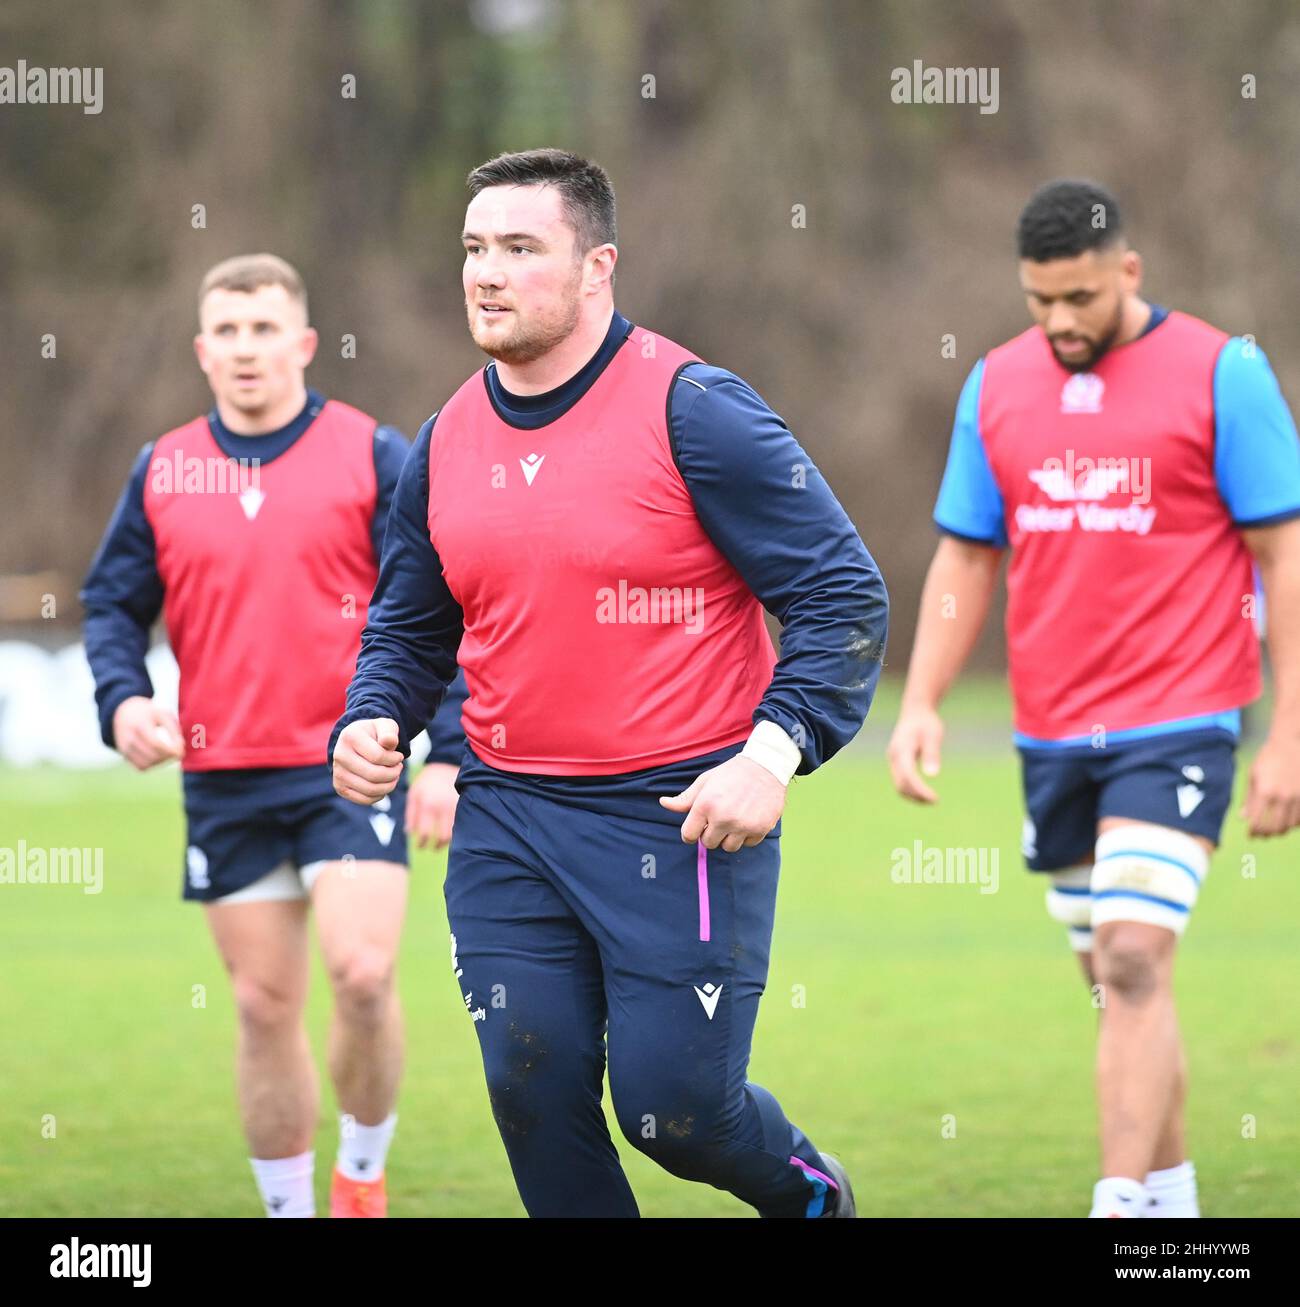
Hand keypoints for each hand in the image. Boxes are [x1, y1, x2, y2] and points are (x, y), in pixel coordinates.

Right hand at [113, 696, 183, 770]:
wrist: (124, 712)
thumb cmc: (149, 714)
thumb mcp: (163, 715)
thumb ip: (173, 730)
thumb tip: (180, 749)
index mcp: (140, 725)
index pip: (154, 743)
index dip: (169, 751)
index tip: (181, 753)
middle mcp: (129, 737)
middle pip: (151, 755)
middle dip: (167, 757)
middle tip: (177, 751)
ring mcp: (124, 747)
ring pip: (146, 764)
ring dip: (160, 762)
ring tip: (167, 752)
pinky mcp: (125, 755)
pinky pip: (141, 767)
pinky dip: (152, 764)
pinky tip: (158, 755)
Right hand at [333, 717, 403, 804]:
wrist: (358, 742)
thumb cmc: (376, 734)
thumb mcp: (385, 726)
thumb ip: (389, 732)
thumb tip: (389, 742)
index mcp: (350, 737)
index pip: (378, 756)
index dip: (395, 759)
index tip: (399, 756)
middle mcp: (339, 755)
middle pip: (374, 775)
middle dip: (393, 774)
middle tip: (398, 768)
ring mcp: (337, 773)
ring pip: (370, 789)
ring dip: (389, 785)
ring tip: (393, 776)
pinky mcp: (340, 787)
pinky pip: (364, 799)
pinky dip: (380, 795)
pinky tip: (384, 784)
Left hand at [406, 761, 459, 848]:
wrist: (448, 762)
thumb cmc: (428, 779)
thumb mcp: (415, 792)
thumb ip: (411, 813)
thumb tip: (409, 833)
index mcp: (427, 804)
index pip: (424, 833)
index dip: (421, 843)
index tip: (420, 846)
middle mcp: (443, 807)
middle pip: (441, 837)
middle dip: (436, 846)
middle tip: (432, 848)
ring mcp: (456, 806)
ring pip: (455, 833)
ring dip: (447, 841)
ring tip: (441, 843)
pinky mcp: (466, 805)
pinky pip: (462, 824)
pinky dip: (457, 832)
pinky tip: (452, 832)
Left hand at [659, 755, 785, 850]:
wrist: (766, 766)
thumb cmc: (731, 773)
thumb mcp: (705, 781)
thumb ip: (685, 799)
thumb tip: (664, 803)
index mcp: (705, 805)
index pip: (688, 835)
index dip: (691, 832)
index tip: (697, 827)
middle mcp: (723, 818)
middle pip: (708, 843)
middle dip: (710, 833)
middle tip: (718, 819)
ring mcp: (743, 825)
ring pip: (728, 847)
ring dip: (728, 837)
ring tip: (733, 820)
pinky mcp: (761, 829)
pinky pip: (748, 844)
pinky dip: (747, 836)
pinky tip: (748, 819)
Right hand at [887, 704, 943, 803]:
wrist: (916, 711)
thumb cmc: (926, 723)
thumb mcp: (933, 735)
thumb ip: (932, 754)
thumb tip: (932, 775)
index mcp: (902, 750)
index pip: (908, 777)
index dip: (920, 790)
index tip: (935, 799)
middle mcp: (894, 757)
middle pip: (901, 784)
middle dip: (917, 796)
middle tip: (935, 801)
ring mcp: (893, 760)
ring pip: (899, 785)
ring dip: (913, 795)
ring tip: (931, 800)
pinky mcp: (896, 761)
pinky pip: (900, 780)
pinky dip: (911, 789)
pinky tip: (924, 792)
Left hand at [1241, 733, 1299, 836]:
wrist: (1290, 743)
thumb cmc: (1268, 758)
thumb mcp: (1253, 776)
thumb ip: (1249, 799)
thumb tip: (1243, 818)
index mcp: (1265, 792)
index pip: (1257, 821)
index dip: (1253, 831)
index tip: (1250, 835)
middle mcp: (1282, 797)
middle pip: (1275, 827)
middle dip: (1266, 834)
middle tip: (1262, 835)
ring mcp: (1297, 797)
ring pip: (1290, 825)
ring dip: (1280, 831)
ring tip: (1273, 830)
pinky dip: (1294, 824)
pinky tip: (1287, 822)